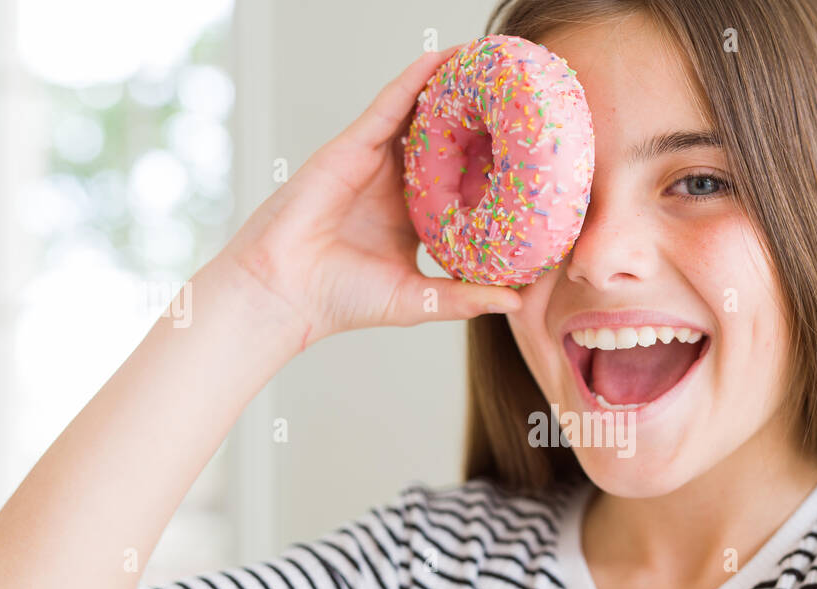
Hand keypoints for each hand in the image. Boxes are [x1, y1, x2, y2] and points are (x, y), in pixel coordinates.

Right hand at [215, 44, 522, 349]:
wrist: (286, 290)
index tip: (530, 154)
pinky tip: (442, 61)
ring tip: (489, 62)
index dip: (491, 165)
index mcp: (414, 217)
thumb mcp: (420, 299)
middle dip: (477, 118)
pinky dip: (414, 81)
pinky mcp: (353, 146)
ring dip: (451, 87)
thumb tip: (517, 301)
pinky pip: (389, 105)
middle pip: (444, 140)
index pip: (460, 182)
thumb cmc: (341, 300)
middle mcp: (396, 184)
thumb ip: (466, 297)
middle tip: (518, 97)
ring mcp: (375, 161)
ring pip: (419, 114)